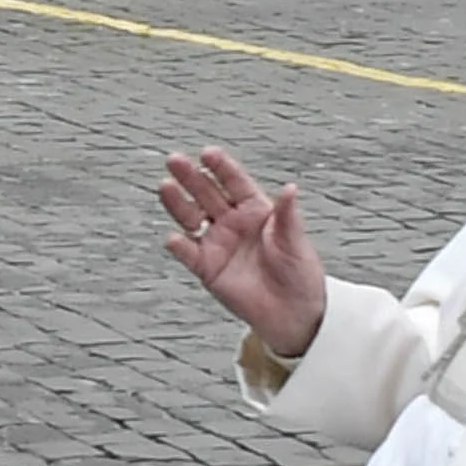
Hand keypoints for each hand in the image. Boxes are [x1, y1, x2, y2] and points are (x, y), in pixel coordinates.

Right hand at [153, 147, 323, 361]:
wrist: (293, 312)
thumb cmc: (299, 273)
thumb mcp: (296, 240)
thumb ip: (287, 215)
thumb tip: (290, 187)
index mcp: (255, 210)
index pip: (234, 182)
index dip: (221, 167)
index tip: (208, 153)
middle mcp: (232, 223)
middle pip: (206, 193)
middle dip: (190, 176)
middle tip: (175, 160)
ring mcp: (217, 243)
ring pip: (191, 217)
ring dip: (177, 203)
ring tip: (166, 187)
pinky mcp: (207, 268)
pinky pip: (188, 253)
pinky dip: (179, 245)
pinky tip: (173, 237)